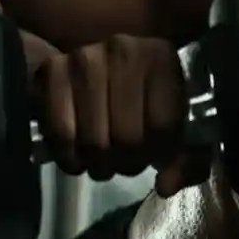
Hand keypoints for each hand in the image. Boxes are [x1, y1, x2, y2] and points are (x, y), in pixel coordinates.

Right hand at [29, 33, 212, 196]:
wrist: (101, 61)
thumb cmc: (146, 94)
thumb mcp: (177, 118)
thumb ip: (187, 158)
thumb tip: (165, 187)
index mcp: (162, 57)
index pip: (164, 127)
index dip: (160, 154)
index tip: (155, 156)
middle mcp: (123, 51)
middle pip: (127, 138)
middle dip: (128, 163)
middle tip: (126, 162)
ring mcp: (84, 59)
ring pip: (94, 141)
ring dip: (99, 165)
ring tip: (104, 162)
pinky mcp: (51, 71)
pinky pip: (60, 135)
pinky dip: (70, 158)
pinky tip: (79, 159)